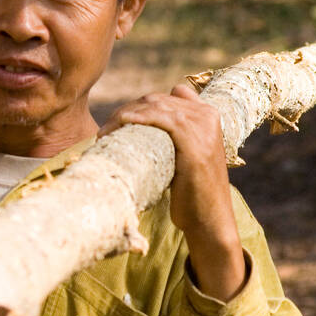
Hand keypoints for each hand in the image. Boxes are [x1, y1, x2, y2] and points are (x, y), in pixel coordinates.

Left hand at [98, 83, 245, 300]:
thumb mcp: (188, 157)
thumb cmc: (193, 193)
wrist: (210, 219)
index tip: (119, 123)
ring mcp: (202, 126)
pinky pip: (160, 118)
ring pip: (154, 107)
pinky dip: (138, 117)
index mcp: (208, 114)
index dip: (139, 106)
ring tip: (105, 132)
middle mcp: (207, 115)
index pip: (166, 97)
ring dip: (124, 115)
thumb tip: (140, 132)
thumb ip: (175, 138)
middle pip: (156, 100)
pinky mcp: (193, 140)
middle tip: (105, 130)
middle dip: (126, 110)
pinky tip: (122, 123)